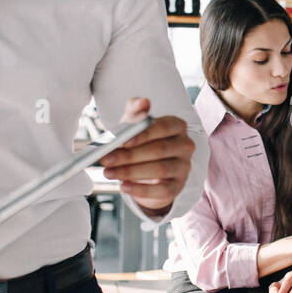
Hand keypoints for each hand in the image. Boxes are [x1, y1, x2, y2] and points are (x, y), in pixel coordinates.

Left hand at [100, 98, 196, 214]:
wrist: (148, 170)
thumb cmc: (140, 142)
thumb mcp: (135, 125)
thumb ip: (136, 111)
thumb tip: (144, 102)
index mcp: (177, 125)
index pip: (163, 128)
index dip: (143, 135)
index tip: (122, 141)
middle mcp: (185, 145)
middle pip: (159, 150)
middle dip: (130, 156)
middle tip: (106, 159)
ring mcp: (184, 167)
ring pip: (160, 170)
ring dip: (130, 172)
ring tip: (109, 173)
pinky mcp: (178, 187)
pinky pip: (162, 190)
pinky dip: (140, 190)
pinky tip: (124, 187)